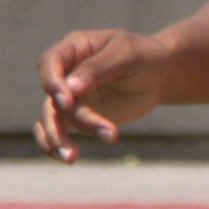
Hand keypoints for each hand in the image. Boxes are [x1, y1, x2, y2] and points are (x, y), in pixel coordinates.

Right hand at [34, 28, 173, 161]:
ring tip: (73, 158)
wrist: (159, 74)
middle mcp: (65, 74)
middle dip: (63, 119)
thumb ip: (98, 68)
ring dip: (58, 139)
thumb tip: (70, 89)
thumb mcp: (126, 55)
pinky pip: (58, 132)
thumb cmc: (143, 57)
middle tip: (95, 132)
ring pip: (52, 119)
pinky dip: (55, 146)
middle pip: (52, 97)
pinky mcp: (77, 117)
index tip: (67, 101)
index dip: (52, 81)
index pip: (49, 63)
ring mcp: (70, 97)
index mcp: (74, 49)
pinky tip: (67, 159)